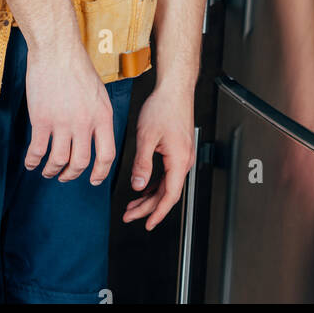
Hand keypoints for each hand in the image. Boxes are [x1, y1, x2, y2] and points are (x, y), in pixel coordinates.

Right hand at [24, 31, 117, 185]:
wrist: (57, 49)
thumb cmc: (77, 66)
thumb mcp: (98, 92)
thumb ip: (98, 115)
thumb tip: (95, 136)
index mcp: (103, 115)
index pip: (107, 154)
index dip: (101, 172)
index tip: (94, 180)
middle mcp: (85, 122)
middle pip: (81, 163)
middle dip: (72, 174)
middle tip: (64, 176)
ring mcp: (62, 122)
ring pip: (59, 161)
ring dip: (52, 171)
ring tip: (48, 171)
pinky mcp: (41, 120)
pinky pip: (37, 151)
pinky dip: (33, 161)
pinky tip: (31, 162)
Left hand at [122, 82, 194, 229]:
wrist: (174, 88)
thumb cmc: (164, 107)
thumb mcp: (147, 137)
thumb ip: (142, 164)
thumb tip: (138, 186)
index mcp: (178, 160)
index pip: (170, 196)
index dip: (158, 213)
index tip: (147, 224)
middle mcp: (184, 160)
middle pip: (167, 193)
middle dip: (148, 207)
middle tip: (130, 215)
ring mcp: (182, 155)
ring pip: (167, 184)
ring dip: (150, 196)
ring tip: (133, 204)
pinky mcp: (178, 149)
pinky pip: (168, 174)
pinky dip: (155, 184)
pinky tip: (144, 186)